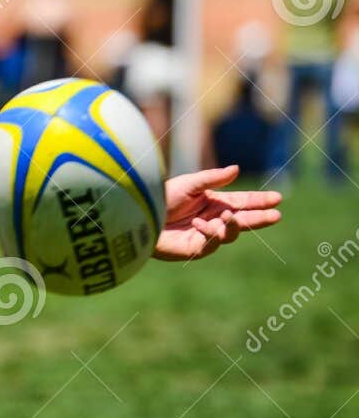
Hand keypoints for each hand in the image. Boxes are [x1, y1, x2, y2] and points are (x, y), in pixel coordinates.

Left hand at [154, 165, 281, 260]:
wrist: (139, 215)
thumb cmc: (160, 197)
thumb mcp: (188, 184)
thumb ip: (212, 179)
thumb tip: (236, 168)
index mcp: (214, 202)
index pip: (242, 201)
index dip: (259, 200)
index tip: (277, 198)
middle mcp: (213, 219)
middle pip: (243, 219)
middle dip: (260, 218)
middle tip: (276, 215)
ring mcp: (206, 235)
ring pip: (230, 233)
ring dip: (234, 225)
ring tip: (231, 217)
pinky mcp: (196, 248)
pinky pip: (211, 243)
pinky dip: (210, 233)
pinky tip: (200, 224)